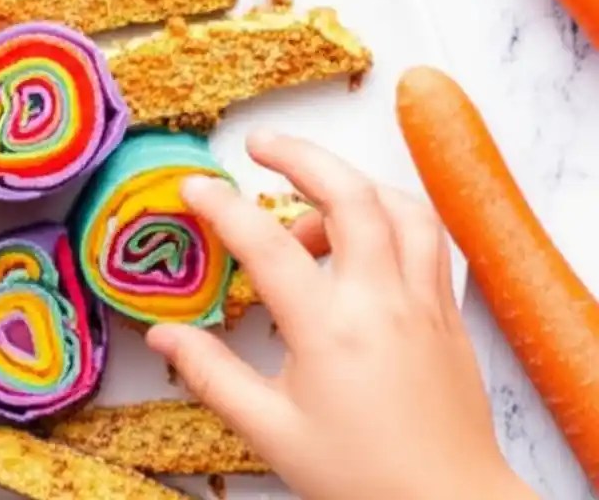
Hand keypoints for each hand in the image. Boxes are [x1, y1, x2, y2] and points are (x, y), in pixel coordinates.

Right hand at [147, 132, 534, 499]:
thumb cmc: (361, 476)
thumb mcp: (270, 431)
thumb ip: (211, 375)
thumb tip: (162, 336)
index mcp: (331, 331)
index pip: (267, 246)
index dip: (223, 208)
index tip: (193, 187)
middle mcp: (383, 302)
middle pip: (350, 196)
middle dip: (302, 156)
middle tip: (260, 145)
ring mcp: (424, 302)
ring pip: (399, 207)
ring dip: (352, 186)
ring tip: (310, 205)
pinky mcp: (448, 313)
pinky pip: (428, 238)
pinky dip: (393, 216)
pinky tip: (364, 236)